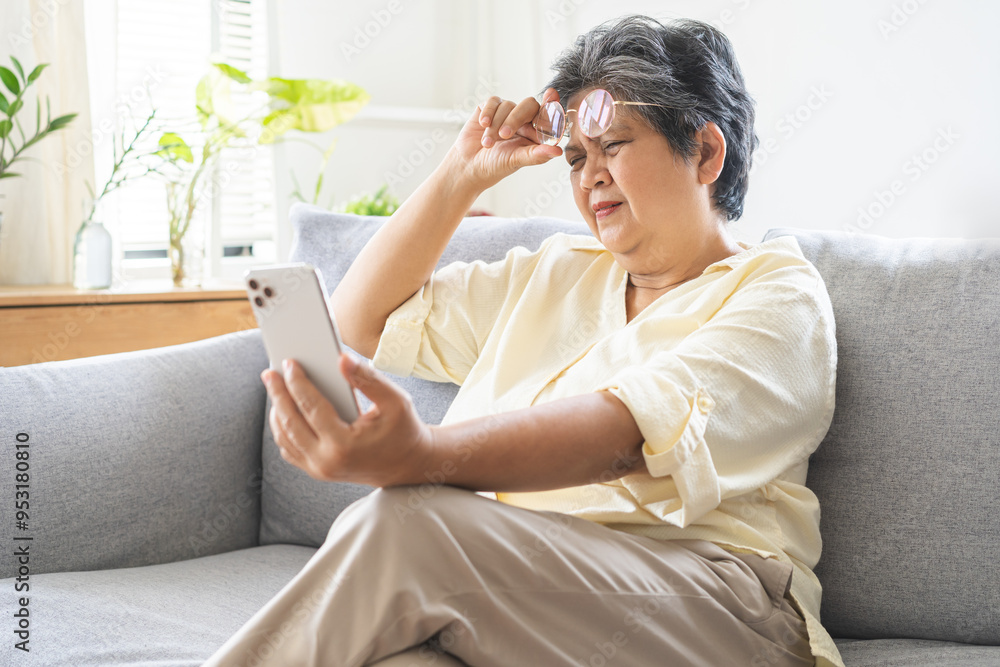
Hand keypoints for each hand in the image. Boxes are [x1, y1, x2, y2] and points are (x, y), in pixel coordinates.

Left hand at [262, 354, 433, 486]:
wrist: (407, 466)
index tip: (289, 363)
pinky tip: (283, 408)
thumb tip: (341, 359)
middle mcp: (326, 461)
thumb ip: (368, 379)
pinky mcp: (317, 472)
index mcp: (344, 444)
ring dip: (277, 411)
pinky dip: (282, 427)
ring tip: (274, 387)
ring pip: (285, 437)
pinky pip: (289, 448)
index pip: (311, 408)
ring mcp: (319, 470)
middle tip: (270, 373)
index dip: (298, 383)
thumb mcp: (395, 401)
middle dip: (278, 394)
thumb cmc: (403, 430)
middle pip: (290, 423)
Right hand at [445, 87, 563, 190]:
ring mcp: (506, 113)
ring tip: (487, 144)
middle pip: (528, 105)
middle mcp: (523, 120)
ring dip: (496, 126)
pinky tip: (483, 124)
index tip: (552, 96)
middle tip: (504, 135)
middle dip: (516, 119)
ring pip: (508, 106)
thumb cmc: (495, 166)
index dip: (551, 104)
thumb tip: (558, 151)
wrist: (468, 165)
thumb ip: (537, 154)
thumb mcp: (517, 161)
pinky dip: (488, 113)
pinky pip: (493, 102)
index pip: (547, 115)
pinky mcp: (489, 108)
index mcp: (535, 133)